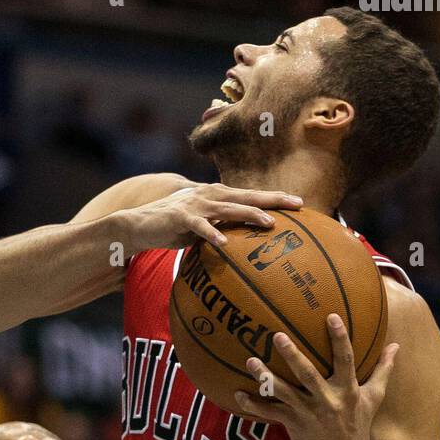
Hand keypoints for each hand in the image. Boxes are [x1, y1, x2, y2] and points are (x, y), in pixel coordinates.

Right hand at [119, 183, 303, 257]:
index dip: (275, 198)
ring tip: (268, 223)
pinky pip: (200, 227)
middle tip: (298, 204)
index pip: (251, 195)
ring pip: (228, 208)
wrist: (139, 223)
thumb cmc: (173, 226)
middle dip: (273, 199)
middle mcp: (210, 194)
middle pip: (247, 196)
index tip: (300, 203)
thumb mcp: (202, 226)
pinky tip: (224, 244)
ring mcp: (196, 204)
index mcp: (217, 195)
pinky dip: (212, 234)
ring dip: (249, 215)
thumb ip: (221, 228)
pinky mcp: (181, 217)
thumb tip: (243, 245)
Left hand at [235, 314, 398, 439]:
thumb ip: (383, 370)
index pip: (345, 360)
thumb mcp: (374, 397)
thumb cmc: (358, 422)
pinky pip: (270, 415)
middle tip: (277, 335)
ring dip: (266, 378)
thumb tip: (396, 346)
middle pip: (307, 374)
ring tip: (251, 361)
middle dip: (292, 355)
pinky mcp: (294, 424)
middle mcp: (327, 401)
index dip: (339, 339)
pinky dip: (254, 406)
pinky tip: (237, 395)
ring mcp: (308, 413)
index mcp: (347, 390)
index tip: (331, 317)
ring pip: (284, 393)